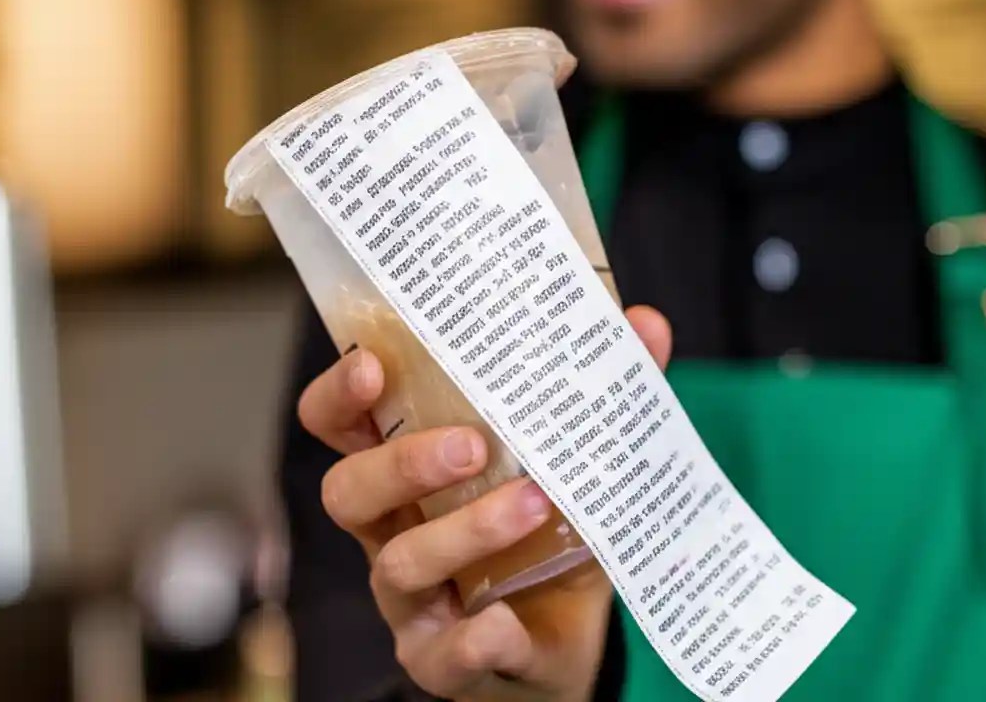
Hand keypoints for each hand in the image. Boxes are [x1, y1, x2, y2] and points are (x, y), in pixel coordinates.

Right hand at [300, 306, 672, 700]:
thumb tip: (645, 324)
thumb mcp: (579, 465)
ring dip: (466, 532)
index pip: (342, 427)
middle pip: (348, 491)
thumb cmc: (553, 538)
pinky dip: (475, 637)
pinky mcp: (441, 660)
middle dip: (403, 464)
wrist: (568, 641)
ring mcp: (412, 601)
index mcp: (411, 473)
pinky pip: (442, 654)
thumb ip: (605, 396)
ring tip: (534, 504)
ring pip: (399, 565)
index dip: (340, 396)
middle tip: (473, 444)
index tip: (373, 368)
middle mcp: (394, 531)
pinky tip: (506, 621)